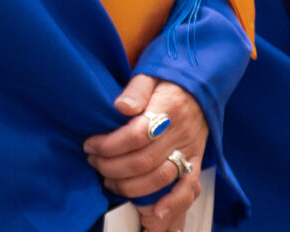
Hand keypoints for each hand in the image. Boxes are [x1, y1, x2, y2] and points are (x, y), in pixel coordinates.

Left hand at [84, 75, 207, 231]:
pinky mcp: (195, 164)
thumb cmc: (167, 83)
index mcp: (167, 109)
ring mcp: (189, 151)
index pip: (135, 134)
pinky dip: (172, 204)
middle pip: (143, 161)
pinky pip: (188, 189)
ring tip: (109, 181)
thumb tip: (121, 106)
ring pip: (160, 179)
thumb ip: (135, 90)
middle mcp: (180, 134)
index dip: (109, 144)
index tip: (90, 145)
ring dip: (130, 186)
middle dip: (112, 167)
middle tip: (94, 162)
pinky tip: (154, 213)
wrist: (199, 89)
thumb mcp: (149, 75)